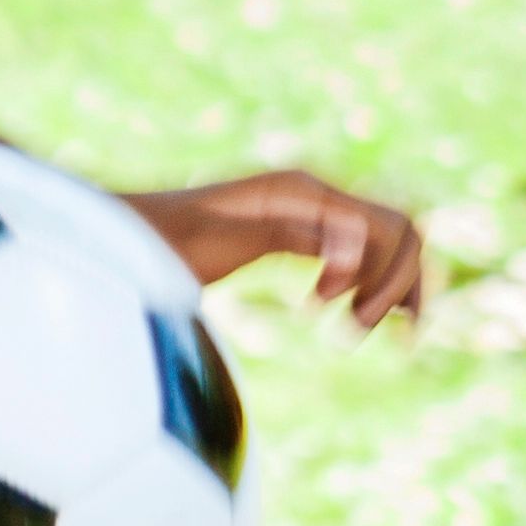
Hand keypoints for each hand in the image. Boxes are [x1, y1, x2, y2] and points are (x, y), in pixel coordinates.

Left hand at [126, 170, 426, 328]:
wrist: (124, 241)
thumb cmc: (164, 245)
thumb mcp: (226, 243)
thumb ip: (292, 235)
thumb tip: (358, 245)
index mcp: (305, 191)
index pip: (389, 229)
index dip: (382, 281)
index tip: (327, 315)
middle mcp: (315, 195)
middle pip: (401, 234)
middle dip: (396, 286)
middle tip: (355, 334)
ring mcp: (310, 213)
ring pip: (387, 244)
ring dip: (389, 288)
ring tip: (359, 333)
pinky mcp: (300, 234)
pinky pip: (359, 252)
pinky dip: (371, 284)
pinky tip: (352, 318)